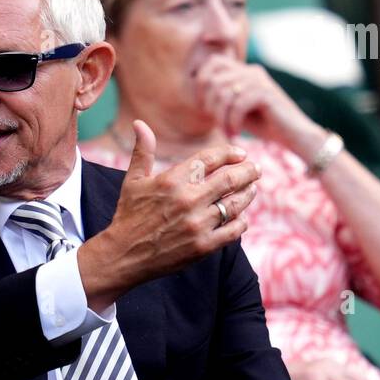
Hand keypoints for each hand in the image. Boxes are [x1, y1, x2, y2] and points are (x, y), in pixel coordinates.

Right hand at [78, 120, 259, 308]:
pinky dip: (241, 222)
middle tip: (256, 169)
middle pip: (230, 179)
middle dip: (248, 171)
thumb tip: (139, 123)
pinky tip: (241, 217)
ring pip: (236, 204)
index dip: (229, 153)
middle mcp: (187, 199)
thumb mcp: (132, 181)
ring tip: (252, 189)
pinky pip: (233, 230)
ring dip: (248, 194)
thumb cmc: (128, 215)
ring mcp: (197, 224)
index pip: (210, 158)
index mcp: (172, 180)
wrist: (123, 255)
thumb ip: (143, 151)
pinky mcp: (203, 246)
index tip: (241, 154)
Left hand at [195, 55, 323, 157]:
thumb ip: (221, 99)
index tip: (204, 106)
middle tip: (217, 123)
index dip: (202, 82)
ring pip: (224, 93)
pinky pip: (237, 105)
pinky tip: (234, 134)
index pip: (214, 62)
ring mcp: (259, 81)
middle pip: (214, 80)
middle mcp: (251, 71)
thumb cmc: (265, 124)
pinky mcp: (266, 93)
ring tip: (227, 131)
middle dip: (210, 105)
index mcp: (245, 71)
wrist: (294, 135)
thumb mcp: (237, 109)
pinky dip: (232, 122)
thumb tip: (197, 95)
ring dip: (220, 117)